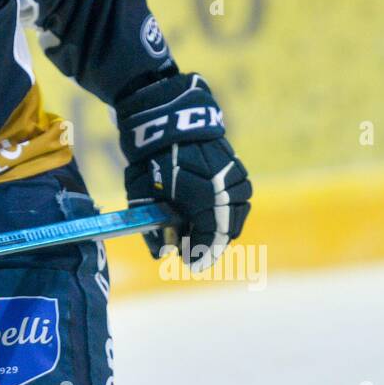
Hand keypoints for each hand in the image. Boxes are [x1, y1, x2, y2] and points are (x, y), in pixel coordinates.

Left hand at [117, 73, 251, 271]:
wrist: (168, 121)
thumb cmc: (150, 161)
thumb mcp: (144, 197)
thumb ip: (154, 229)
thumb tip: (162, 254)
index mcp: (205, 200)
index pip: (207, 240)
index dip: (197, 254)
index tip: (188, 263)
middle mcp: (227, 192)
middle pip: (224, 232)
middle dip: (207, 243)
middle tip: (190, 250)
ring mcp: (236, 181)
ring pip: (234, 218)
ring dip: (218, 229)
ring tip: (196, 231)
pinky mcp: (239, 172)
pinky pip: (237, 202)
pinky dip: (224, 212)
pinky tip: (207, 213)